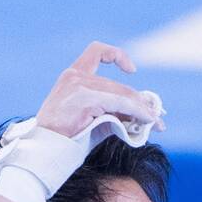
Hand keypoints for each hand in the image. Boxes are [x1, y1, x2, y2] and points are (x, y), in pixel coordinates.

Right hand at [35, 41, 164, 138]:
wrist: (45, 148)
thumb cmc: (65, 138)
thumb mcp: (90, 119)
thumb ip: (111, 112)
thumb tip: (138, 116)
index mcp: (72, 75)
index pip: (96, 52)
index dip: (117, 55)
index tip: (132, 70)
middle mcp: (76, 76)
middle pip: (118, 85)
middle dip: (140, 101)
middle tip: (156, 117)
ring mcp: (80, 86)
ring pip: (122, 94)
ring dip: (142, 110)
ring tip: (156, 123)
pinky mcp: (86, 99)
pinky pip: (120, 103)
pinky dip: (137, 112)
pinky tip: (146, 120)